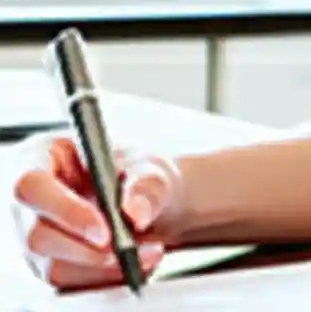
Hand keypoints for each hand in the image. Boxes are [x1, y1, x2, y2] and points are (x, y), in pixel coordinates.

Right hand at [8, 135, 182, 289]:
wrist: (149, 201)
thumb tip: (135, 213)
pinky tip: (138, 262)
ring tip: (147, 253)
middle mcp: (33, 200)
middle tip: (128, 249)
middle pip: (38, 235)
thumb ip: (146, 184)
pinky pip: (71, 280)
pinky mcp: (52, 262)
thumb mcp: (150, 166)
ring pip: (53, 265)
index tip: (105, 231)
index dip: (65, 211)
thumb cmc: (138, 172)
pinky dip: (107, 276)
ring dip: (102, 267)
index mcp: (44, 158)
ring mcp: (37, 234)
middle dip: (87, 249)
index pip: (33, 186)